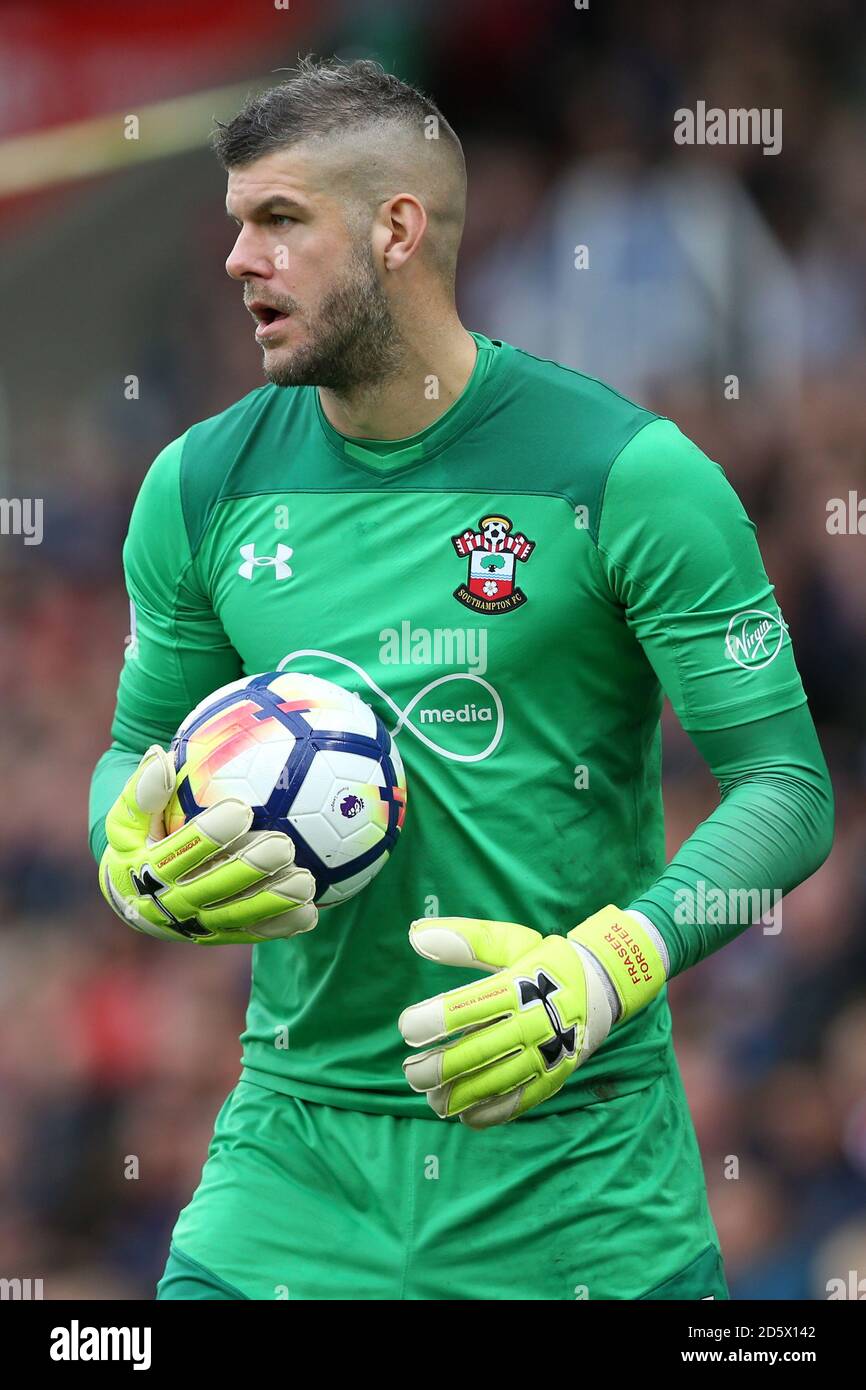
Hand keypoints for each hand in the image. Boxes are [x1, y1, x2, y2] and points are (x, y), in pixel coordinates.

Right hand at [98, 745, 316, 943]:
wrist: (131, 898)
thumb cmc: (136, 842)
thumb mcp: (126, 818)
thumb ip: (142, 791)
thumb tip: (160, 757)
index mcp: (143, 873)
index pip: (178, 853)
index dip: (208, 835)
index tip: (241, 809)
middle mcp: (168, 904)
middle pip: (212, 887)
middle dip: (249, 869)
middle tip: (283, 845)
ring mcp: (194, 925)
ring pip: (236, 915)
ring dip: (272, 902)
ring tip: (306, 882)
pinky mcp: (215, 938)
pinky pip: (250, 934)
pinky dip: (279, 926)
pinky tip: (310, 914)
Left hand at [398, 907, 664, 1126]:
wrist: (604, 986)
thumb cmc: (545, 962)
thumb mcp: (511, 942)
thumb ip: (465, 939)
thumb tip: (416, 935)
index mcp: (518, 986)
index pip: (466, 1008)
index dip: (431, 1021)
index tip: (408, 1029)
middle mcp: (532, 1022)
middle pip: (476, 1052)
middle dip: (438, 1068)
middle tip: (411, 1073)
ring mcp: (546, 1054)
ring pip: (495, 1083)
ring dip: (459, 1096)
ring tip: (432, 1100)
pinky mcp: (555, 1076)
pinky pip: (520, 1102)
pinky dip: (490, 1113)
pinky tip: (465, 1116)